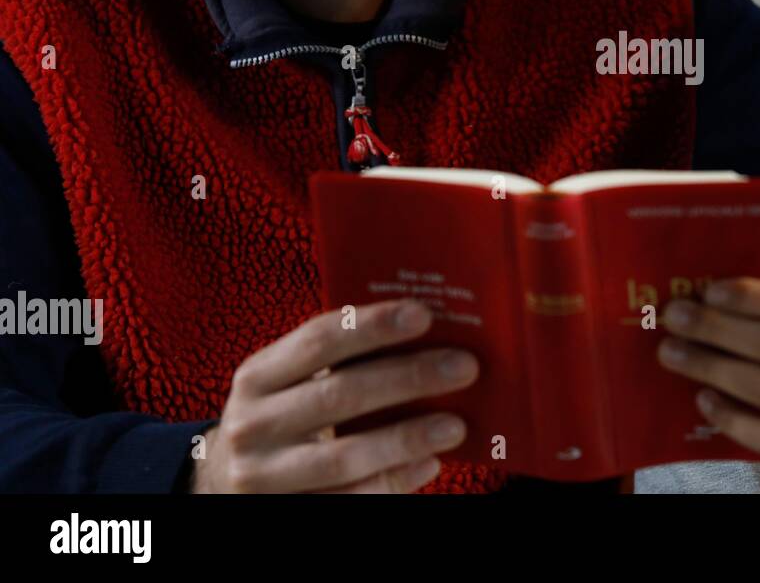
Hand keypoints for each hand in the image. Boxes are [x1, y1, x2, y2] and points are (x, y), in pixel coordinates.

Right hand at [191, 299, 477, 492]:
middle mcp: (254, 423)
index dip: (372, 325)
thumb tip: (428, 335)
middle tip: (463, 366)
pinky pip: (350, 498)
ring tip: (455, 424)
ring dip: (408, 437)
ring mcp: (264, 475)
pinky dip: (395, 480)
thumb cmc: (284, 415)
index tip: (424, 314)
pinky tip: (429, 462)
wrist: (228, 480)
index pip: (319, 339)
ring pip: (345, 455)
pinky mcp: (284, 510)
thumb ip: (340, 360)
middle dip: (408, 377)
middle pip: (340, 394)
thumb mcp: (290, 382)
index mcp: (258, 375)